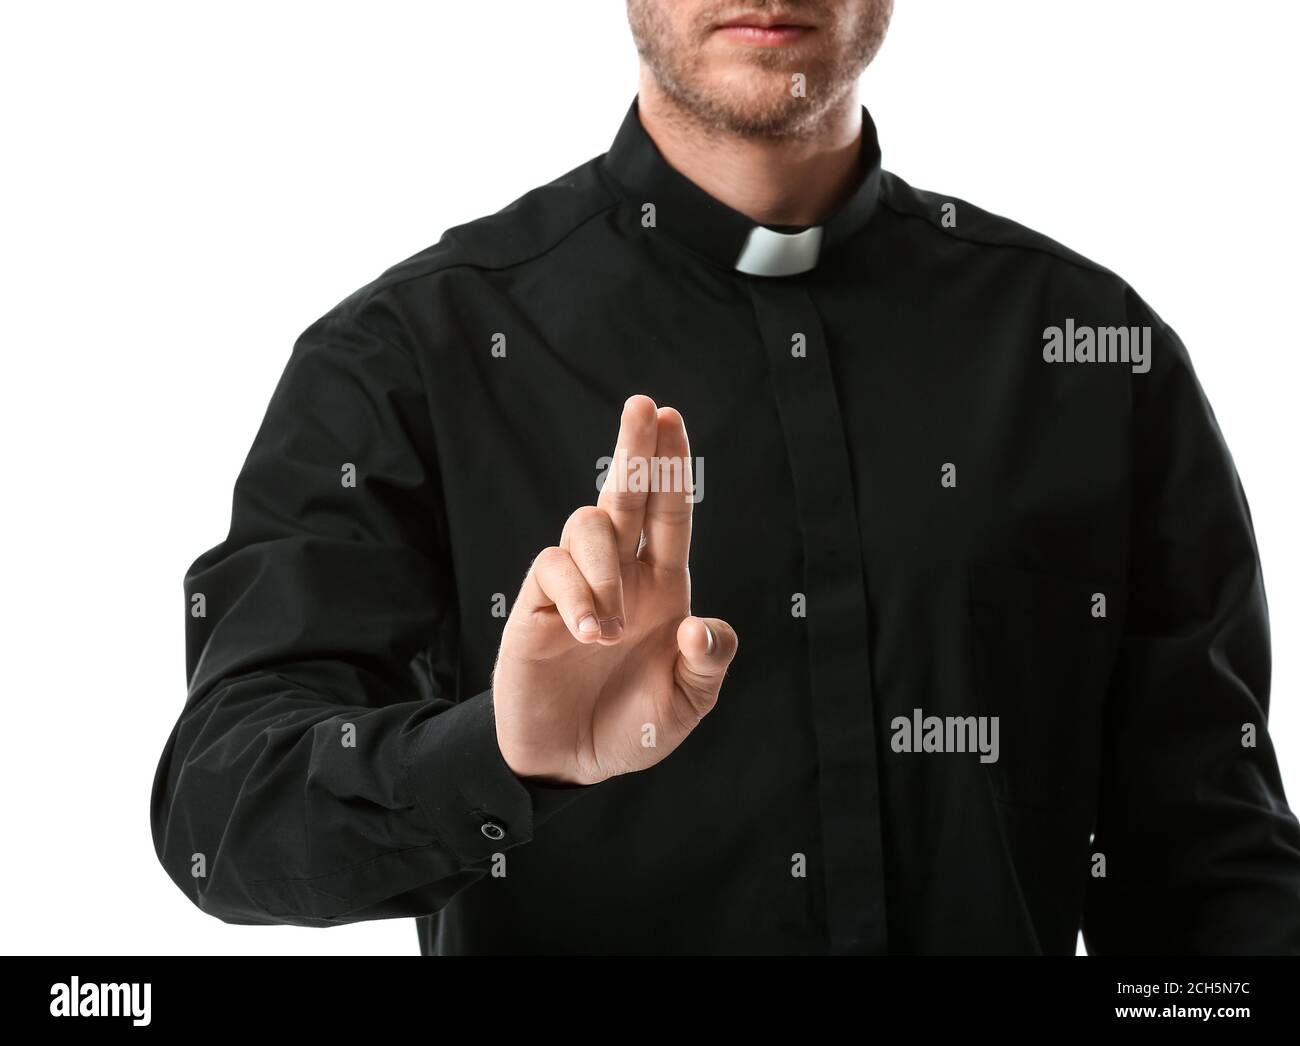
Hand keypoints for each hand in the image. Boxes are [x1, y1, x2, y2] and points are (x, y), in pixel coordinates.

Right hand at [492, 395, 737, 785]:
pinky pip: (553, 569)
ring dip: (604, 569)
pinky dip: (576, 597)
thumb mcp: (686, 704)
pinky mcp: (538, 605)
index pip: (669, 513)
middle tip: (643, 406)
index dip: (671, 467)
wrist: (570, 762)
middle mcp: (620, 574)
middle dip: (635, 448)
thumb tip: (700, 623)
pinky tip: (587, 635)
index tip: (670, 417)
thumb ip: (707, 663)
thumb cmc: (632, 726)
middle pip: (625, 493)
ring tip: (607, 634)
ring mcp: (576, 585)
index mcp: (663, 587)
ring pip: (586, 526)